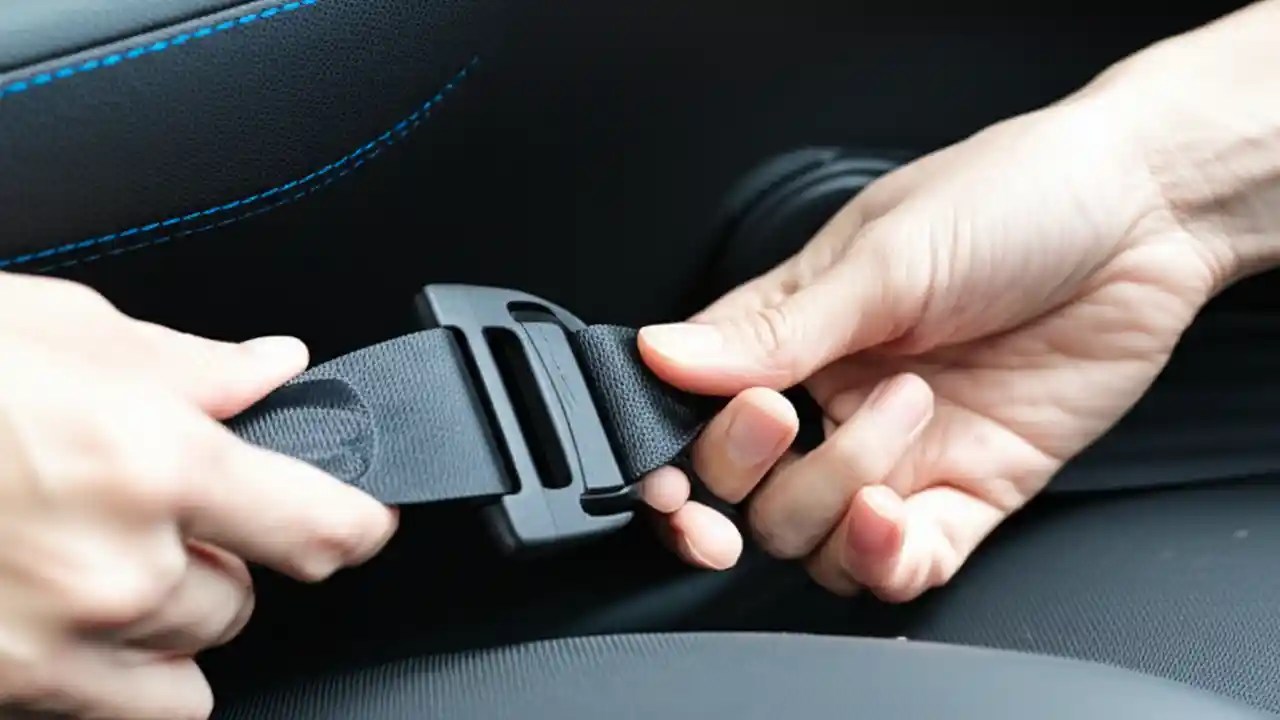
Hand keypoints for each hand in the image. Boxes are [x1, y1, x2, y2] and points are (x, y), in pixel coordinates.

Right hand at [0, 274, 397, 718]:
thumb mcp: (62, 329)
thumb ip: (191, 364)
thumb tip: (276, 368)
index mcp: (152, 461)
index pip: (320, 525)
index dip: (357, 524)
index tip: (361, 521)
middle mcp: (119, 569)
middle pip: (247, 598)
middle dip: (226, 557)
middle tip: (160, 510)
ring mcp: (59, 646)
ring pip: (190, 662)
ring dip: (173, 618)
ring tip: (104, 562)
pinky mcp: (9, 693)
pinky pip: (124, 712)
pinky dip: (122, 674)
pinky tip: (73, 618)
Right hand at [637, 82, 1230, 599]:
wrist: (1145, 216)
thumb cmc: (1012, 199)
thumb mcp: (883, 257)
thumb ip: (773, 328)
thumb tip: (660, 354)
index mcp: (791, 331)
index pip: (693, 411)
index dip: (672, 457)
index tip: (671, 474)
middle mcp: (833, 397)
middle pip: (746, 492)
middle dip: (745, 480)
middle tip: (778, 426)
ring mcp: (899, 452)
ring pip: (814, 537)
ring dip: (837, 497)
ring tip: (907, 407)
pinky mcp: (969, 489)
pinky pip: (903, 563)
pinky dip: (883, 559)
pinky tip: (894, 513)